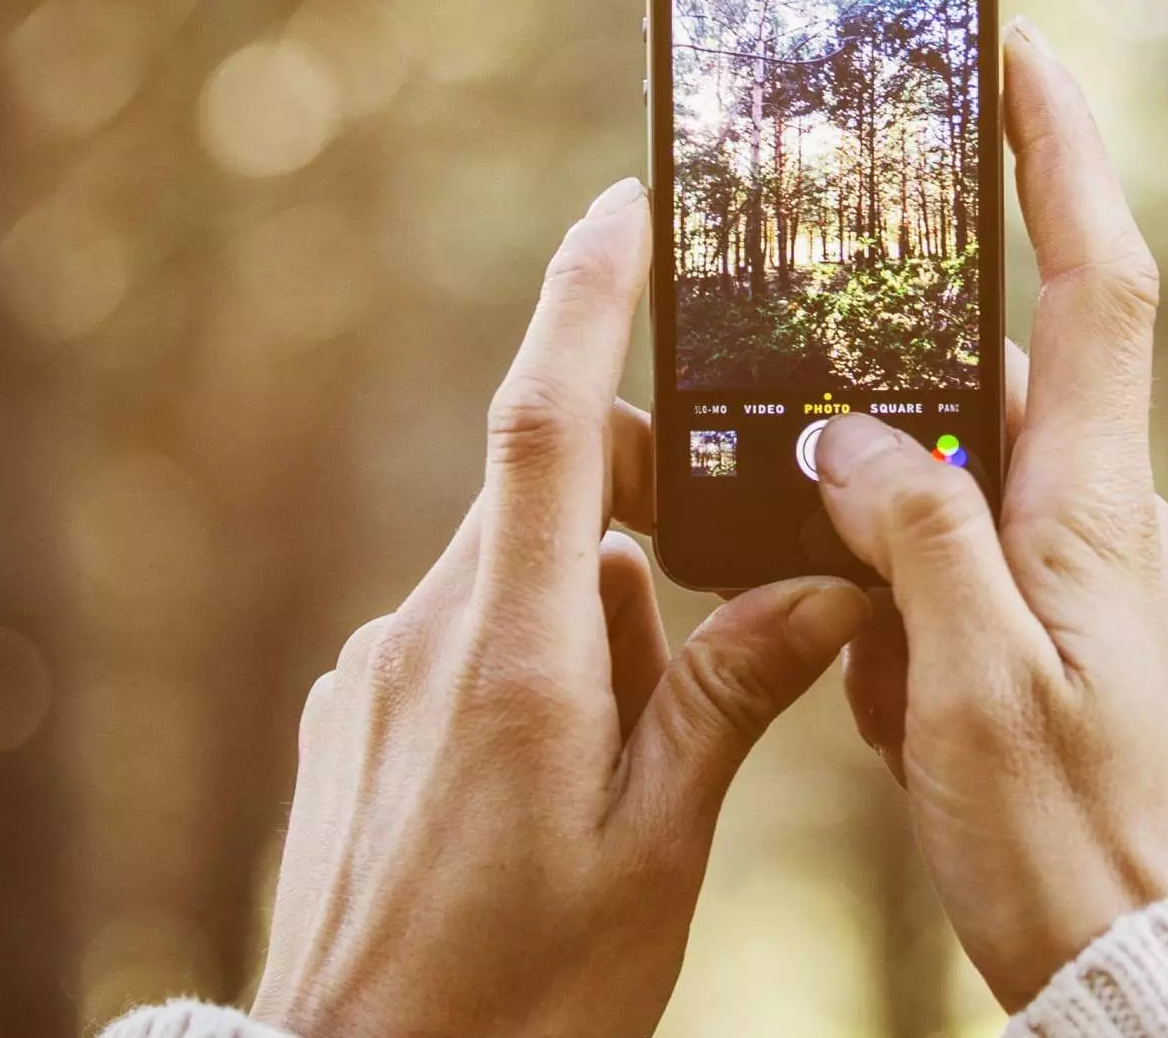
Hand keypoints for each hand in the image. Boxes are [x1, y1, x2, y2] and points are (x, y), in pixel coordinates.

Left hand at [250, 177, 871, 1037]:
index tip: (618, 208)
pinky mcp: (352, 719)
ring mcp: (373, 675)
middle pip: (545, 498)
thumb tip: (815, 583)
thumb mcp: (656, 847)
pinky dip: (536, 654)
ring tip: (648, 747)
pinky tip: (566, 778)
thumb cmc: (522, 990)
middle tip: (726, 584)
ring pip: (512, 576)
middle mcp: (423, 636)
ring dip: (597, 605)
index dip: (581, 303)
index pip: (544, 428)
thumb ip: (727, 695)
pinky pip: (461, 636)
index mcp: (511, 656)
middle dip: (642, 502)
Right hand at [821, 21, 1167, 1010]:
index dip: (1062, 155)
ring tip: (858, 632)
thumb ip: (911, 539)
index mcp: (1095, 505)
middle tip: (827, 379)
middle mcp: (1100, 519)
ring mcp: (1078, 579)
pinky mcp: (1050, 637)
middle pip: (1000, 379)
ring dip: (882, 530)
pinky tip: (872, 685)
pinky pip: (951, 573)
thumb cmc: (1070, 836)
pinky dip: (892, 602)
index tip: (1020, 51)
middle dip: (907, 375)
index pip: (1098, 280)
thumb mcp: (968, 685)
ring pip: (953, 488)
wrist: (1140, 958)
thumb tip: (847, 437)